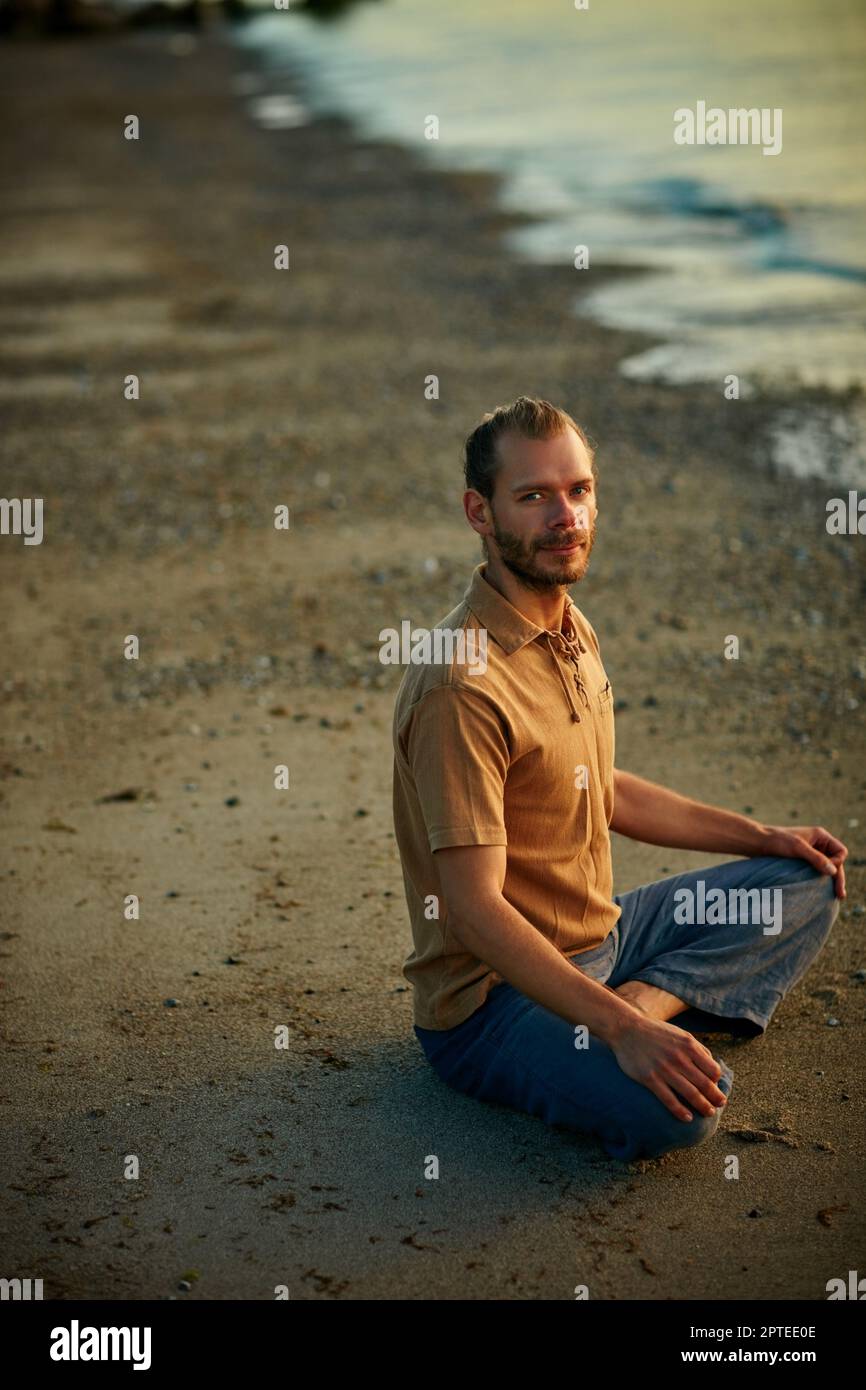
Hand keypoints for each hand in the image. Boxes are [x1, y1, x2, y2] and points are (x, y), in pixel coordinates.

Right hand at [610, 1014, 727, 1122]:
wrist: (626, 1029)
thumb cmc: (656, 1032)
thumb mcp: (681, 1034)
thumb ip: (698, 1049)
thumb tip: (712, 1068)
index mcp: (689, 1045)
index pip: (712, 1069)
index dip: (717, 1081)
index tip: (716, 1088)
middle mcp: (679, 1058)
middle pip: (704, 1084)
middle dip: (715, 1097)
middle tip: (720, 1105)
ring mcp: (664, 1069)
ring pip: (690, 1093)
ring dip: (702, 1106)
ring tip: (708, 1113)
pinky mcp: (650, 1078)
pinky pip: (669, 1099)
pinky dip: (680, 1111)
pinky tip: (687, 1118)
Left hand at [761, 824, 847, 899]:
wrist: (757, 842)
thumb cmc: (776, 841)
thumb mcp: (797, 848)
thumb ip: (816, 858)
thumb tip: (833, 872)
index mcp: (820, 836)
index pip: (840, 852)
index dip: (837, 862)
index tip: (826, 870)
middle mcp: (818, 844)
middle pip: (836, 862)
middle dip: (838, 878)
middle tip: (840, 895)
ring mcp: (811, 853)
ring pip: (827, 868)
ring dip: (830, 881)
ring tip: (835, 897)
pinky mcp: (802, 861)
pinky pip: (816, 871)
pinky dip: (820, 880)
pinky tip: (820, 891)